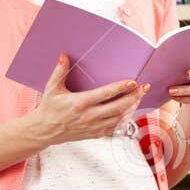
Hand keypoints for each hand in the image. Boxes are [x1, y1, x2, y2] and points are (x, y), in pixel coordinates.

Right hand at [29, 53, 147, 146]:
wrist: (45, 131)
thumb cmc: (49, 108)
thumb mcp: (52, 89)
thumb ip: (60, 71)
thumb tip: (64, 55)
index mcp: (80, 103)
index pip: (105, 94)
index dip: (121, 88)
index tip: (133, 82)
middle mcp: (89, 116)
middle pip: (118, 107)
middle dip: (133, 97)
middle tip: (144, 88)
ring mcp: (94, 127)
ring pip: (119, 119)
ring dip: (132, 108)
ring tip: (139, 97)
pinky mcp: (95, 134)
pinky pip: (115, 128)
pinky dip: (125, 119)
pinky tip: (129, 111)